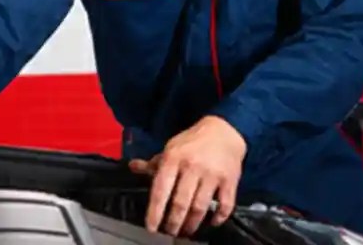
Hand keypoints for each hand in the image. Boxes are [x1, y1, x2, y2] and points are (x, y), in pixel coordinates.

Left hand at [129, 115, 245, 235]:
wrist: (223, 130)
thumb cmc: (192, 142)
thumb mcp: (170, 148)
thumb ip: (152, 163)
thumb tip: (132, 167)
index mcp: (173, 159)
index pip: (160, 190)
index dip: (155, 211)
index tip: (151, 227)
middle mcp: (192, 167)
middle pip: (180, 202)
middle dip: (174, 222)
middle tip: (170, 232)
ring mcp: (212, 174)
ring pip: (200, 207)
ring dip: (192, 223)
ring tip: (186, 231)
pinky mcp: (230, 180)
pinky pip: (225, 204)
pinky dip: (218, 217)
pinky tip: (212, 223)